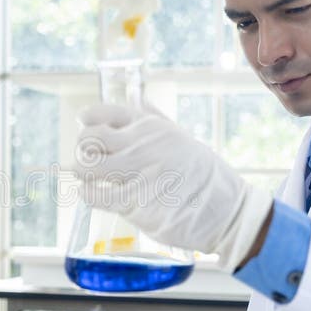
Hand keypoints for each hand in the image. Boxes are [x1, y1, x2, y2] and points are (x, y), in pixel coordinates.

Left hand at [74, 103, 271, 271]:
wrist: (227, 211)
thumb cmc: (204, 177)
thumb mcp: (182, 139)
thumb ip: (156, 120)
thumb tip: (138, 99)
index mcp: (151, 127)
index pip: (103, 113)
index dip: (88, 121)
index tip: (89, 132)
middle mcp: (142, 144)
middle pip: (88, 138)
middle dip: (83, 151)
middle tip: (90, 162)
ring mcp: (137, 172)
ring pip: (86, 166)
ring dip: (83, 173)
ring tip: (91, 180)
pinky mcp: (135, 201)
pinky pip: (95, 194)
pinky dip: (88, 194)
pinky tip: (94, 194)